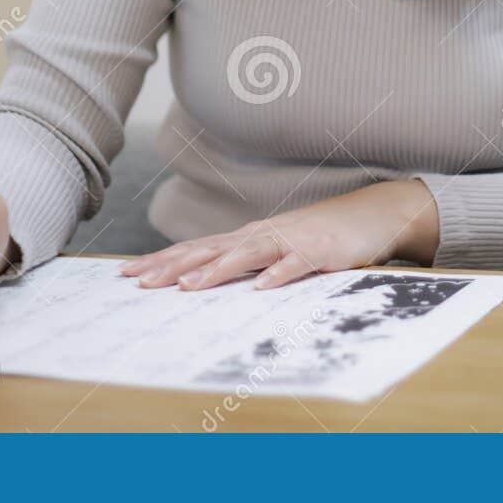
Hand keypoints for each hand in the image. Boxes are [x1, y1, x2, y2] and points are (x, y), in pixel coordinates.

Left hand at [119, 180, 438, 290]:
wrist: (373, 213)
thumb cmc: (322, 235)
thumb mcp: (278, 249)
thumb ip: (248, 263)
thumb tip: (208, 280)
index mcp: (250, 237)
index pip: (198, 248)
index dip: (163, 261)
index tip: (129, 274)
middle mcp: (263, 235)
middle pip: (212, 249)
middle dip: (175, 266)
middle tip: (141, 282)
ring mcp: (292, 240)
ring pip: (248, 254)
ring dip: (217, 271)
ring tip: (189, 288)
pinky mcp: (321, 250)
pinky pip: (297, 263)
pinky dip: (280, 274)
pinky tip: (264, 288)